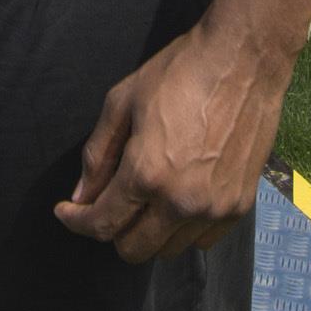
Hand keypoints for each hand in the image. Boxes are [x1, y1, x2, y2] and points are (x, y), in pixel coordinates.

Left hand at [54, 20, 289, 263]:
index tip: (68, 212)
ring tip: (146, 195)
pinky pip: (202, 240)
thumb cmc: (179, 73)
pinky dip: (183, 229)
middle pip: (133, 249)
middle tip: (108, 202)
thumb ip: (98, 155)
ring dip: (149, 230)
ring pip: (168, 250)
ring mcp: (215, 207)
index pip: (101, 224)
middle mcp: (182, 201)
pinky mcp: (240, 205)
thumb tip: (81, 195)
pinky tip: (177, 198)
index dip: (76, 221)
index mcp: (147, 174)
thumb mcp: (122, 103)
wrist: (243, 60)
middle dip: (111, 229)